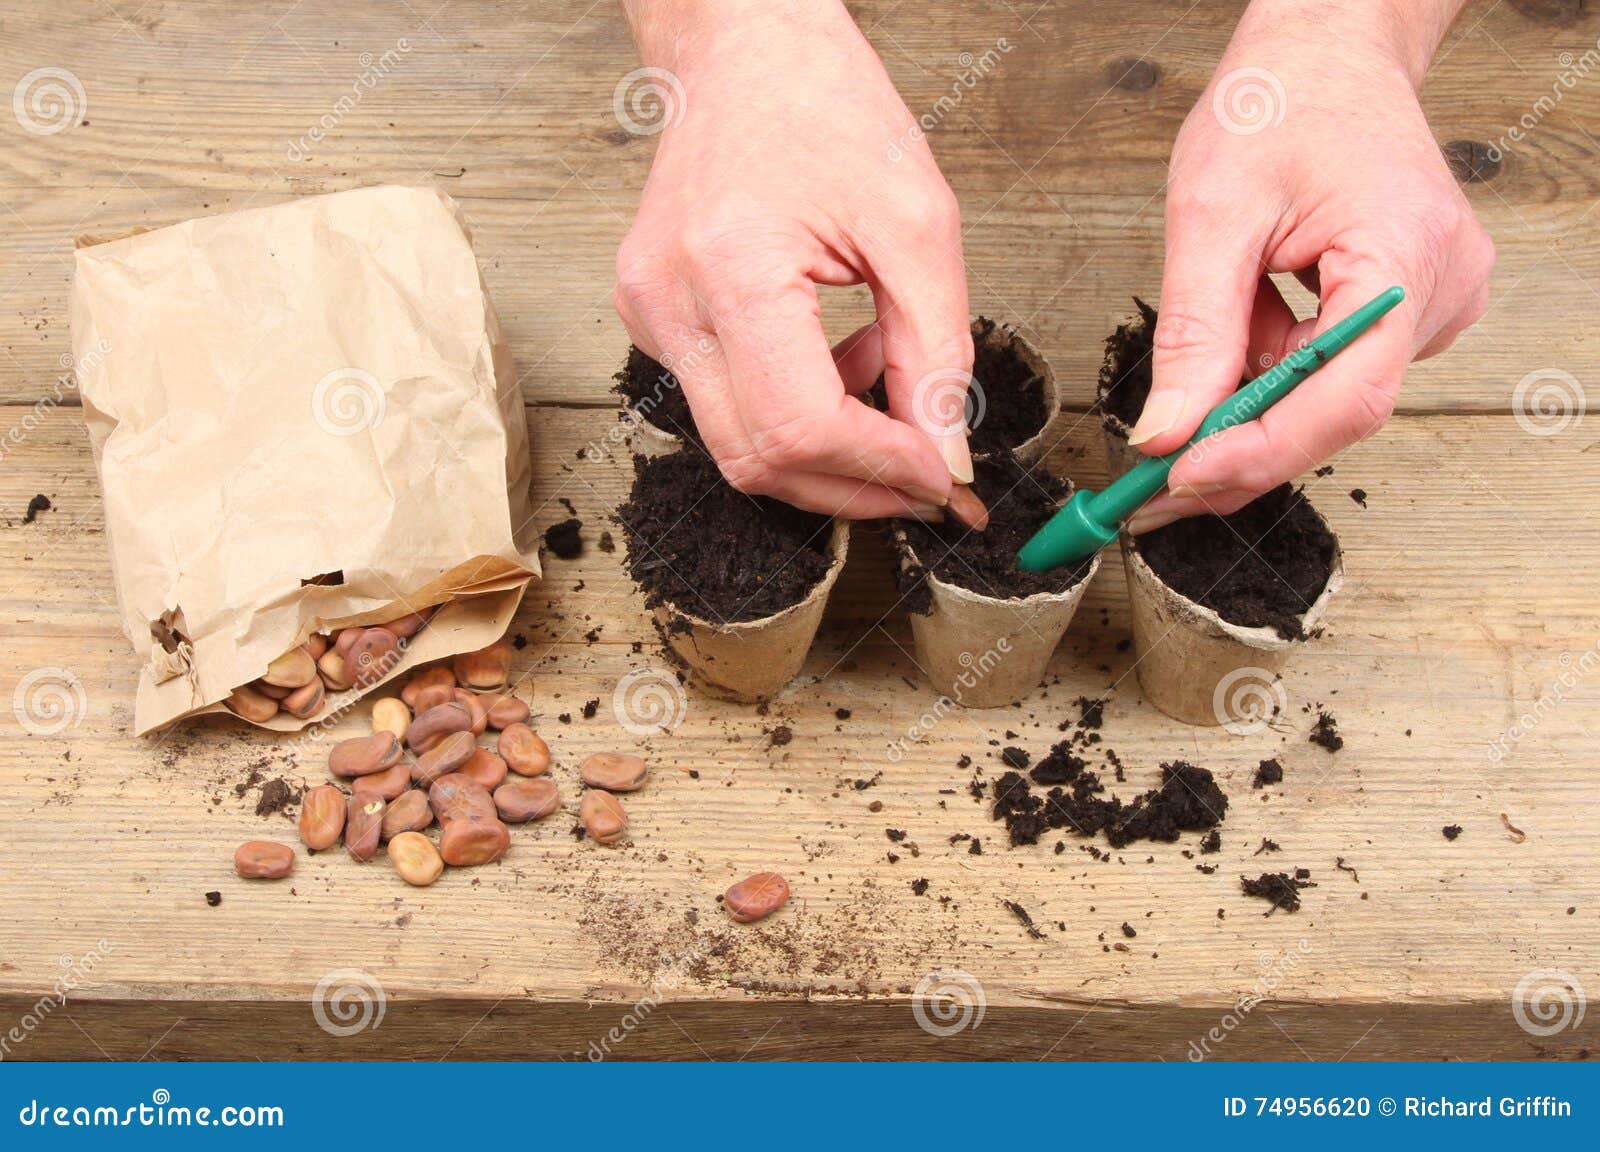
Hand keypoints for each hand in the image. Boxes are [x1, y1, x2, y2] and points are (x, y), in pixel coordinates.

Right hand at [614, 0, 971, 517]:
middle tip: (924, 478)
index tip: (939, 478)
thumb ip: (936, 352)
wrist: (743, 49)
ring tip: (884, 381)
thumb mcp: (917, 222)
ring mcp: (650, 314)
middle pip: (758, 459)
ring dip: (826, 446)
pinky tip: (837, 356)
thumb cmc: (822, 104)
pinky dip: (795, 407)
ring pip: (739, 445)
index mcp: (731, 269)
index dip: (880, 468)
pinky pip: (725, 404)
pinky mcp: (652, 317)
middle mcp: (671, 303)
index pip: (801, 427)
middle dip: (852, 485)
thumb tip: (944, 452)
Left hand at [1126, 0, 1493, 532]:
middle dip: (1240, 441)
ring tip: (1221, 320)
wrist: (1324, 55)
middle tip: (1154, 474)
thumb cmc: (1279, 105)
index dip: (1261, 451)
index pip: (1345, 396)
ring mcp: (1433, 301)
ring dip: (1254, 391)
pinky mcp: (1408, 307)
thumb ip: (1193, 333)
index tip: (1181, 479)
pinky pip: (1332, 369)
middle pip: (1338, 409)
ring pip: (1329, 395)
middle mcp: (1440, 288)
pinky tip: (1256, 308)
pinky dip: (1274, 365)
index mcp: (1405, 253)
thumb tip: (1167, 432)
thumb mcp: (1211, 215)